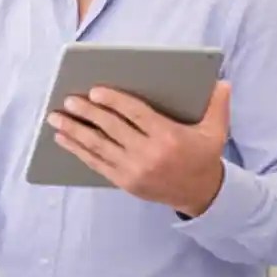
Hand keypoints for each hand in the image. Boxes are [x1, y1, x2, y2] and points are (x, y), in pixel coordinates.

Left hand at [47, 80, 230, 215]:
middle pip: (112, 129)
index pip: (136, 114)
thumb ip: (218, 105)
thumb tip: (221, 81)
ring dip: (74, 131)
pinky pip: (95, 163)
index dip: (114, 101)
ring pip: (98, 146)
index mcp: (169, 137)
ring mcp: (134, 170)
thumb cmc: (203, 156)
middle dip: (87, 113)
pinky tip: (62, 138)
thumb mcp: (217, 131)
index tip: (95, 91)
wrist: (200, 194)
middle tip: (68, 100)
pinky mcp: (124, 182)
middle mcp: (149, 155)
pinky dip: (77, 150)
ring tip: (55, 117)